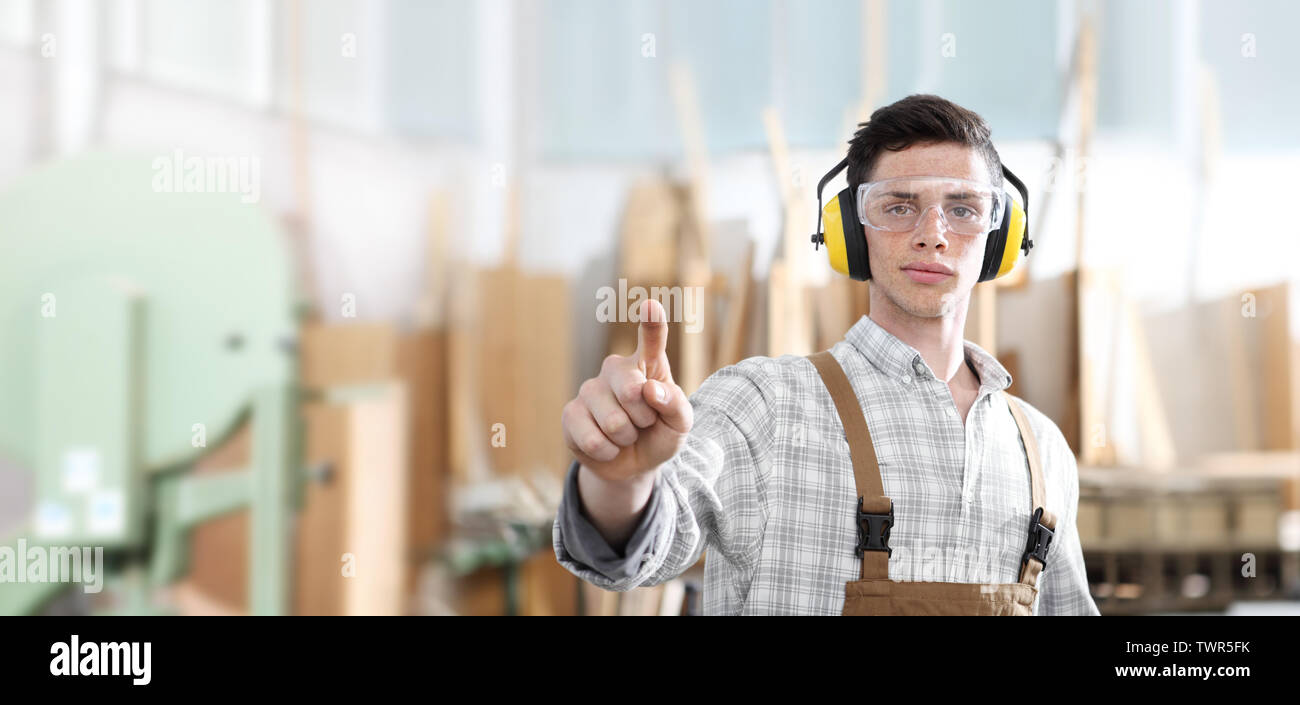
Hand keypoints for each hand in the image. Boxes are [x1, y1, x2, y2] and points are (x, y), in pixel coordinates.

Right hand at [561, 298, 693, 481]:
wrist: (633, 463)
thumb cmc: (659, 433)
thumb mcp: (680, 424)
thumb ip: (677, 405)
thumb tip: (651, 390)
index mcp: (647, 364)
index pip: (651, 340)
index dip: (651, 322)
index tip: (651, 305)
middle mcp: (615, 369)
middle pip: (632, 392)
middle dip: (645, 419)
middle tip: (644, 422)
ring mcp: (589, 389)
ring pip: (614, 423)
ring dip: (627, 439)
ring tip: (626, 435)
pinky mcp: (570, 413)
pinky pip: (594, 440)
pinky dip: (608, 452)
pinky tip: (608, 446)